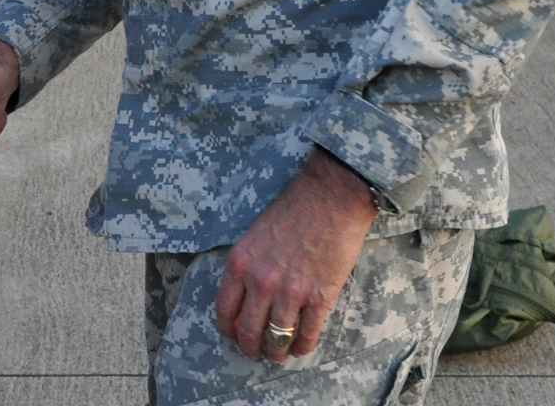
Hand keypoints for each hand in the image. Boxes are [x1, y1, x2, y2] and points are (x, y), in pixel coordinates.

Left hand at [214, 148, 378, 362]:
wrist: (330, 198)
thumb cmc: (292, 210)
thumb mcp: (254, 235)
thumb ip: (247, 266)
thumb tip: (245, 297)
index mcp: (240, 264)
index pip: (225, 311)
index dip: (228, 331)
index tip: (233, 337)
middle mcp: (260, 282)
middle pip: (248, 331)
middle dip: (251, 348)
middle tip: (256, 352)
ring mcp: (290, 292)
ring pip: (276, 338)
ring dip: (276, 352)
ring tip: (279, 355)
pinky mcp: (319, 297)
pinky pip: (306, 334)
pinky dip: (302, 347)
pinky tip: (301, 348)